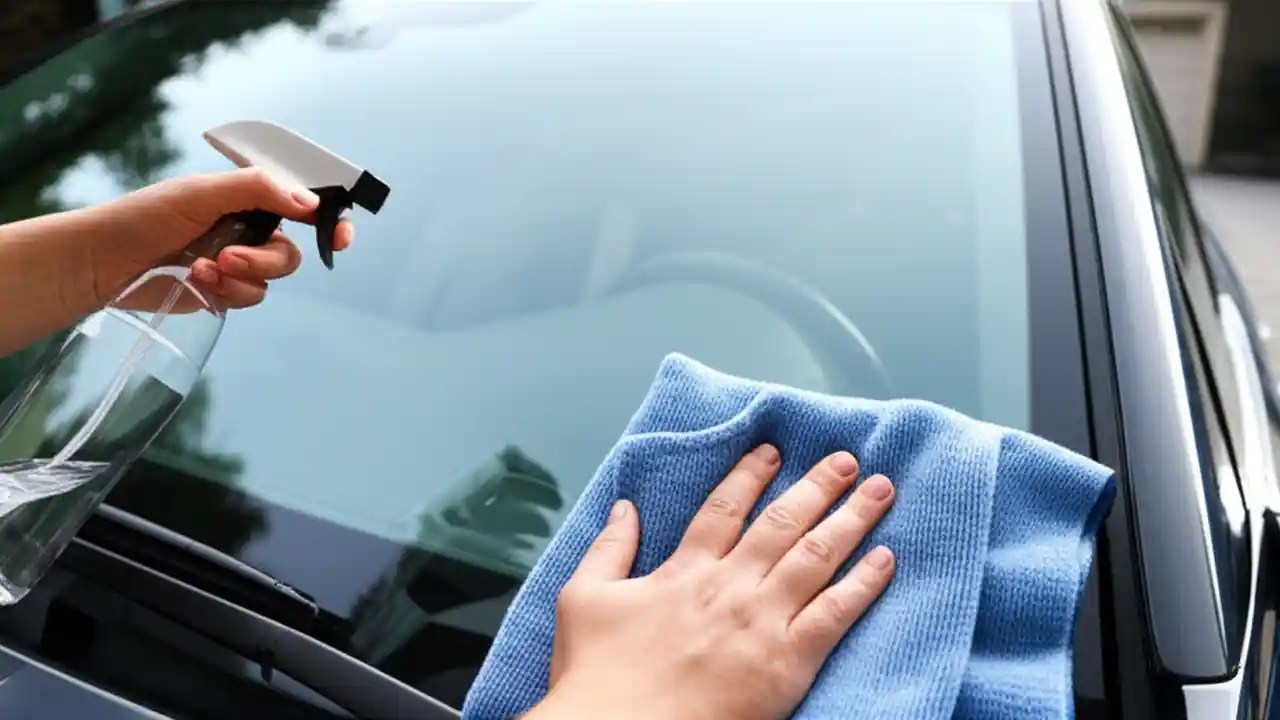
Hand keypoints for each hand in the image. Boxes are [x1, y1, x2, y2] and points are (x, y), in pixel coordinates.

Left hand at [87, 168, 355, 310]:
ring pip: (274, 276)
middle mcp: (248, 226)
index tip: (339, 236)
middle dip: (267, 257)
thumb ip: (258, 190)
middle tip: (235, 257)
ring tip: (207, 267)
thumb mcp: (201, 192)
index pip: (301, 201)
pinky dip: (229, 291)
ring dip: (245, 274)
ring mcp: (238, 260)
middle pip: (292, 248)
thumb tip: (310, 203)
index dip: (328, 219)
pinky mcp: (224, 289)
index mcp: (247, 195)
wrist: (103, 262)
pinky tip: (198, 279)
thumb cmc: (144, 216)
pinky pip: (252, 296)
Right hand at [527, 446, 896, 719]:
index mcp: (685, 570)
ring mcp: (762, 620)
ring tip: (880, 491)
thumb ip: (609, 548)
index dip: (752, 475)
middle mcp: (730, 585)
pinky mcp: (788, 661)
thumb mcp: (583, 598)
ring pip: (817, 556)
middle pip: (783, 522)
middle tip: (846, 460)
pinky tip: (886, 559)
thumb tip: (625, 508)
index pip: (725, 508)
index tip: (774, 451)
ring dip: (852, 518)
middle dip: (818, 486)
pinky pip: (836, 613)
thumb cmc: (599, 675)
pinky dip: (864, 583)